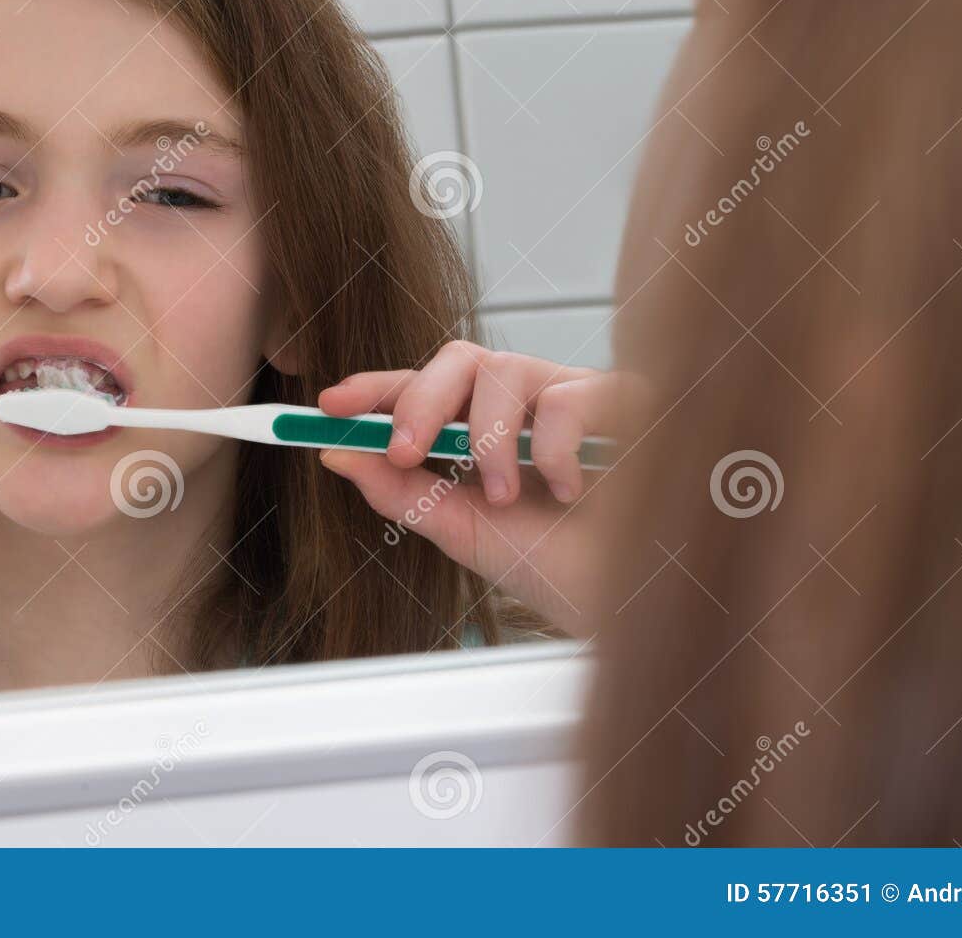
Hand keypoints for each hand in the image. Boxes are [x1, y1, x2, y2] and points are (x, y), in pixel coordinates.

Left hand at [315, 341, 629, 633]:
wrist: (635, 601)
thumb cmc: (561, 565)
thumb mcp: (464, 531)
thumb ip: (402, 492)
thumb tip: (336, 454)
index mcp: (484, 431)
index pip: (422, 391)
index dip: (374, 389)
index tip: (326, 406)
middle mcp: (525, 405)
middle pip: (458, 360)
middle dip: (419, 400)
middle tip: (403, 447)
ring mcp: (573, 398)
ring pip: (504, 369)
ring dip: (487, 437)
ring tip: (500, 494)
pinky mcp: (624, 402)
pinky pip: (568, 397)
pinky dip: (555, 448)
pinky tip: (568, 489)